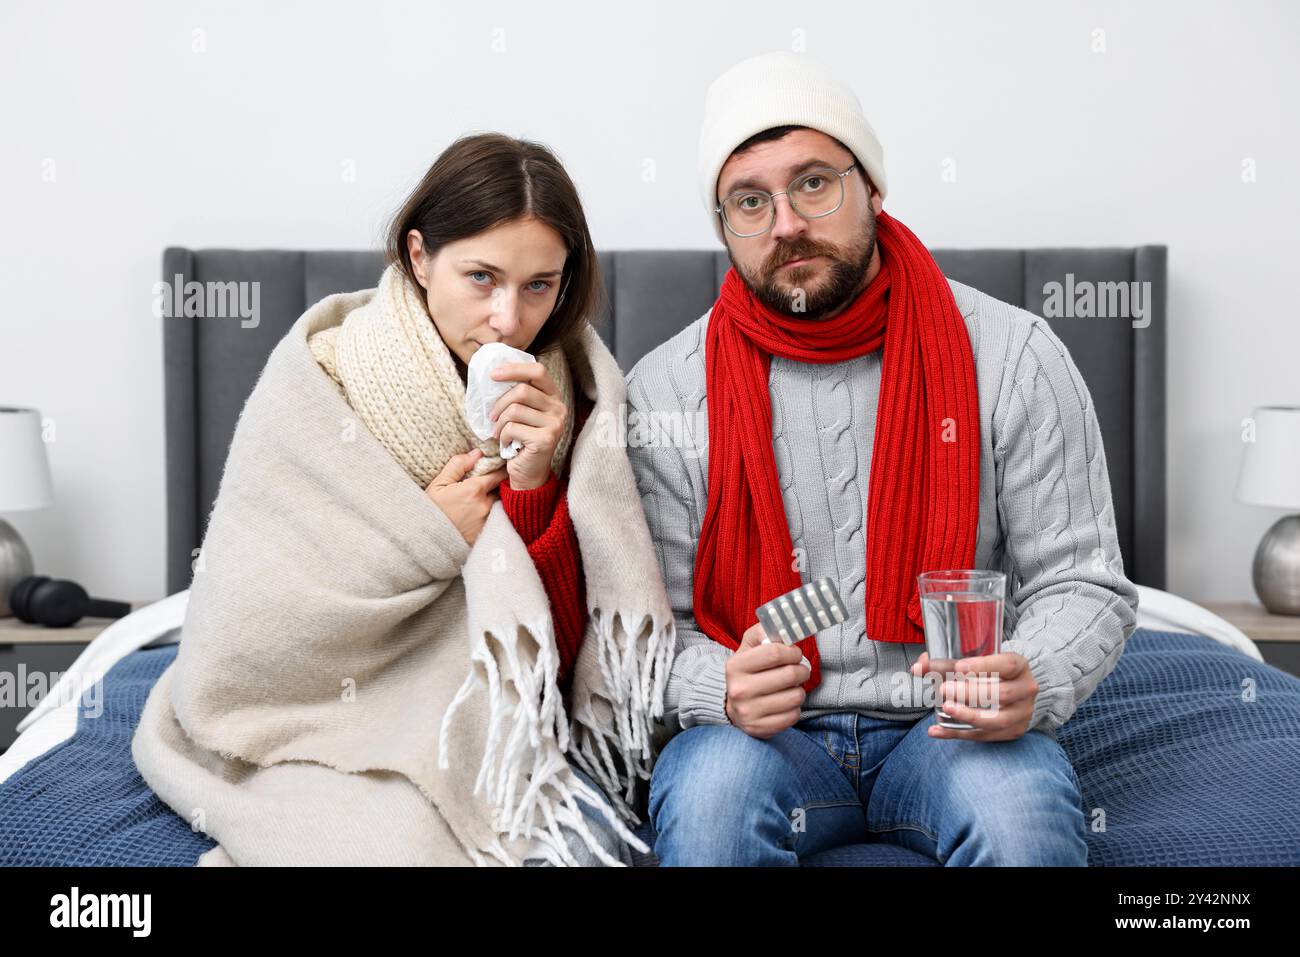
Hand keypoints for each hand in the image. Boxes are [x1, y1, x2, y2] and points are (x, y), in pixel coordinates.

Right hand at [424, 449, 506, 545]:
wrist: (424, 540)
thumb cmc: (429, 510)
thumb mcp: (439, 484)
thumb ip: (458, 465)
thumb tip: (477, 453)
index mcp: (474, 489)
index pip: (498, 474)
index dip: (499, 470)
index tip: (496, 467)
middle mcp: (485, 505)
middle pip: (501, 490)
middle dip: (496, 486)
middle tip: (487, 484)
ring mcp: (487, 521)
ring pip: (499, 505)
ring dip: (494, 500)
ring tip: (479, 500)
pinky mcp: (487, 534)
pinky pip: (495, 519)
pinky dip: (491, 514)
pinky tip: (478, 514)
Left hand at [488, 361, 566, 490]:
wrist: (529, 473)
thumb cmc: (521, 439)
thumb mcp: (522, 413)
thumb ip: (517, 394)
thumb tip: (495, 373)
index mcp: (554, 396)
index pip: (538, 371)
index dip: (514, 369)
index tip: (493, 374)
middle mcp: (559, 408)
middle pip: (522, 390)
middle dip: (500, 403)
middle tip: (491, 417)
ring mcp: (555, 424)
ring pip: (515, 410)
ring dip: (499, 423)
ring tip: (499, 433)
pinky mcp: (545, 439)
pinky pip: (513, 428)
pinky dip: (503, 436)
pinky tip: (507, 444)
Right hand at [724, 621, 811, 738]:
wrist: (731, 705)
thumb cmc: (747, 671)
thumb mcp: (748, 647)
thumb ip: (764, 632)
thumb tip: (784, 625)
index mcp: (735, 665)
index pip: (775, 652)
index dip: (792, 651)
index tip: (795, 654)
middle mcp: (739, 689)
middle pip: (789, 675)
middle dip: (802, 670)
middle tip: (801, 670)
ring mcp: (748, 712)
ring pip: (795, 696)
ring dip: (800, 690)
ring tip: (792, 687)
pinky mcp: (759, 729)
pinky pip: (793, 716)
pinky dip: (794, 708)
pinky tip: (786, 703)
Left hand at [910, 651, 1037, 740]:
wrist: (1017, 691)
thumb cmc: (992, 673)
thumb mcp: (976, 663)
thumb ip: (945, 663)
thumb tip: (918, 666)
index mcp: (1019, 666)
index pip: (1007, 665)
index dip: (984, 666)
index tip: (959, 667)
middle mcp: (1025, 690)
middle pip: (1002, 694)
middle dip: (971, 693)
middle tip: (945, 689)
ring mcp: (1021, 714)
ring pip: (997, 719)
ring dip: (969, 715)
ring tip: (946, 709)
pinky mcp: (1013, 732)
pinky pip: (985, 737)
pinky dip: (958, 734)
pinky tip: (936, 730)